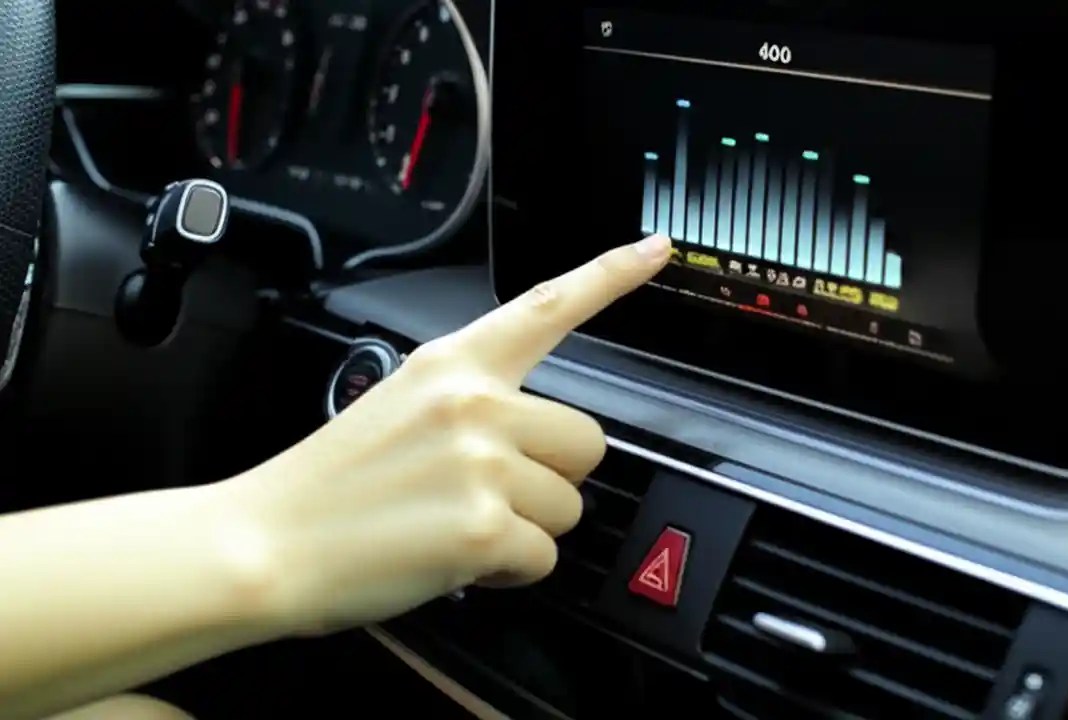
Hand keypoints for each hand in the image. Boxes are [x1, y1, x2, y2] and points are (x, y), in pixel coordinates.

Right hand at [221, 235, 671, 635]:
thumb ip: (474, 406)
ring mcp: (483, 464)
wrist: (263, 544)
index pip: (548, 306)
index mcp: (454, 365)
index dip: (612, 275)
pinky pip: (543, 559)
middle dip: (551, 480)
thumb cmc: (327, 487)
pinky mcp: (485, 528)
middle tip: (489, 496)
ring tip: (457, 526)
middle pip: (587, 443)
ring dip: (527, 529)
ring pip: (569, 507)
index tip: (657, 248)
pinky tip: (456, 560)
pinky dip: (508, 572)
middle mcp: (476, 404)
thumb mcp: (400, 408)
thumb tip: (532, 439)